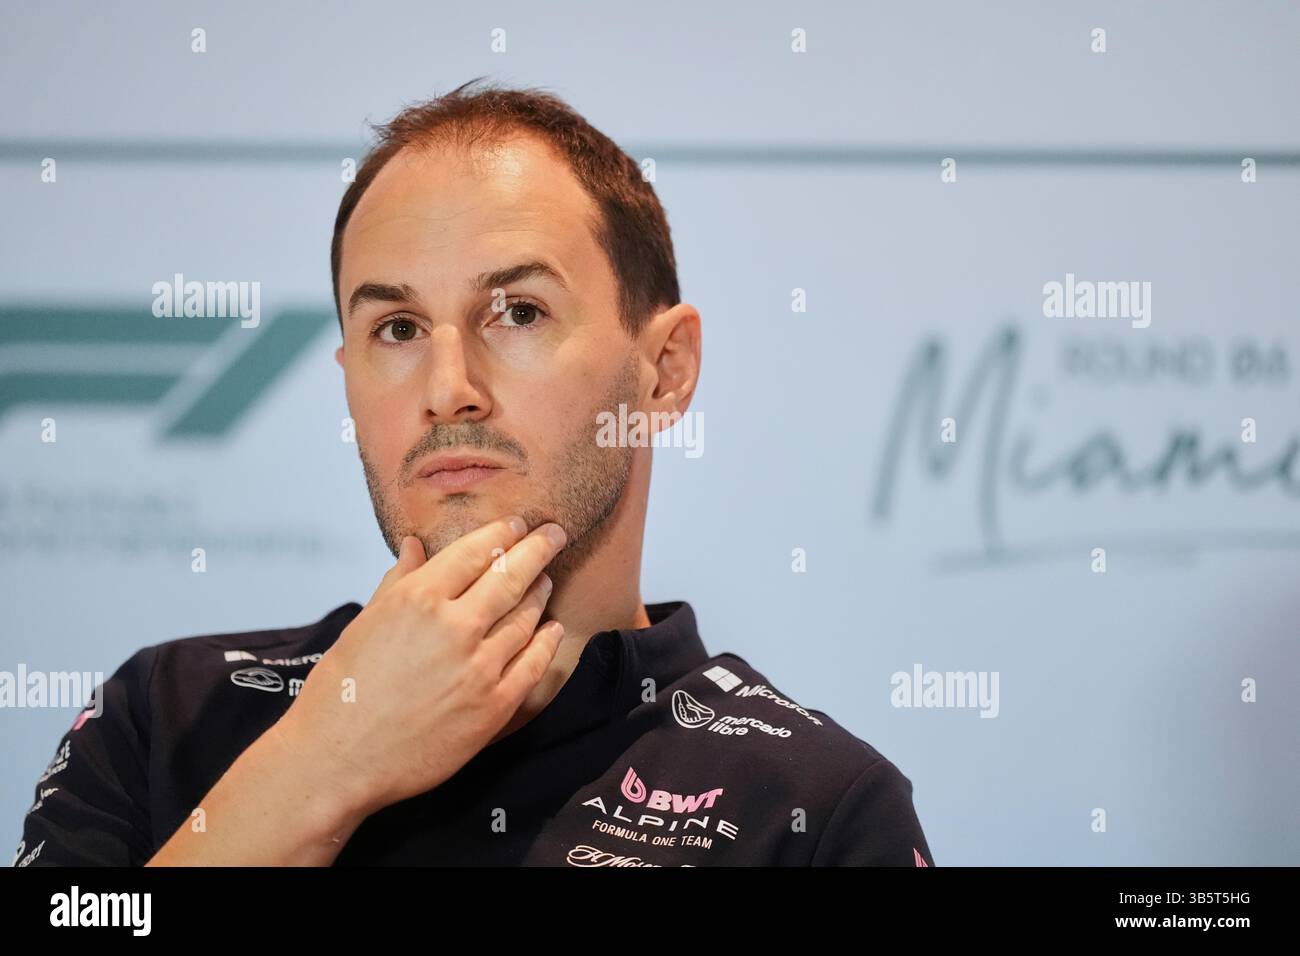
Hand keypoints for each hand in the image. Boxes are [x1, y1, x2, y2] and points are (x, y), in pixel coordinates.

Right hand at [280, 515, 566, 817]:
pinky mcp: (493, 707)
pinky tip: (552, 629)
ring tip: (546, 580)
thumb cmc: (341, 693)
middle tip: (555, 534)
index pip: (475, 551)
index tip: (519, 524)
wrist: (337, 762)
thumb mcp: (363, 625)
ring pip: (526, 616)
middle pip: (510, 575)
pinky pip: (533, 664)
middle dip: (538, 548)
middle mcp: (454, 627)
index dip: (503, 532)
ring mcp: (478, 668)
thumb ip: (398, 581)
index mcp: (417, 599)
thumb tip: (415, 545)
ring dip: (540, 593)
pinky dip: (547, 641)